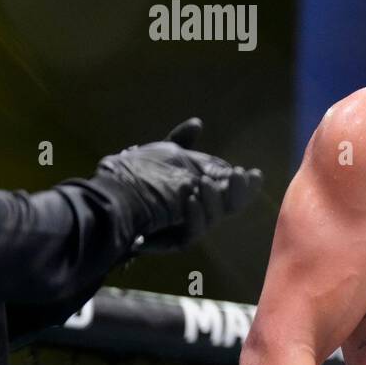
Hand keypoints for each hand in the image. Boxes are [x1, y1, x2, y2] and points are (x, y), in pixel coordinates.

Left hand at [94, 118, 262, 251]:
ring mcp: (188, 228)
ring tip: (205, 181)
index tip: (254, 172)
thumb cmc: (140, 181)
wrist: (111, 203)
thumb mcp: (161, 157)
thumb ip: (181, 142)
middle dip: (238, 192)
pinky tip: (190, 198)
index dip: (246, 185)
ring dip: (214, 201)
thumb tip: (198, 122)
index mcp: (205, 196)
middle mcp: (201, 214)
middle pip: (230, 207)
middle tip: (238, 174)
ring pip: (213, 219)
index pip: (233, 193)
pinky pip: (191, 233)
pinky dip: (194, 215)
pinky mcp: (174, 241)